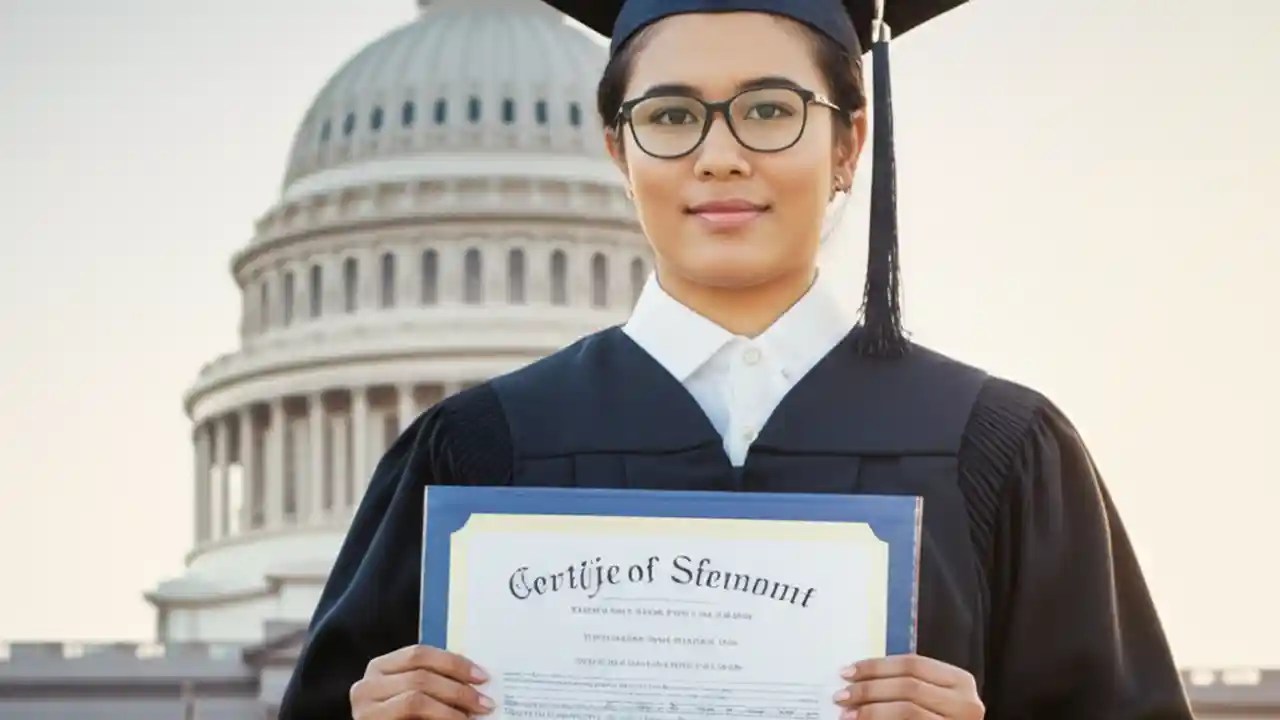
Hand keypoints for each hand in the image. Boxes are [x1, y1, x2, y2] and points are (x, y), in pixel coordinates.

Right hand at [349, 644, 493, 719]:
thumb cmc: (403, 717)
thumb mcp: (417, 694)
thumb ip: (435, 683)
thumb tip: (475, 678)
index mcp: (380, 668)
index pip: (419, 653)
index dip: (453, 663)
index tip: (482, 676)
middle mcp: (366, 685)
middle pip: (420, 674)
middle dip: (458, 688)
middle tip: (484, 702)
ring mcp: (365, 708)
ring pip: (416, 697)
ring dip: (451, 707)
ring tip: (472, 716)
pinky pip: (410, 713)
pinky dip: (440, 717)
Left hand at [832, 654, 983, 718]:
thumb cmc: (934, 717)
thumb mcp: (928, 698)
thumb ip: (903, 685)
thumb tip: (857, 677)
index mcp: (960, 681)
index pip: (912, 663)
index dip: (876, 666)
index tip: (847, 671)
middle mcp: (966, 703)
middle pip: (908, 685)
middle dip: (869, 689)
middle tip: (841, 695)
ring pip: (908, 709)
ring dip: (872, 710)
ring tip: (847, 714)